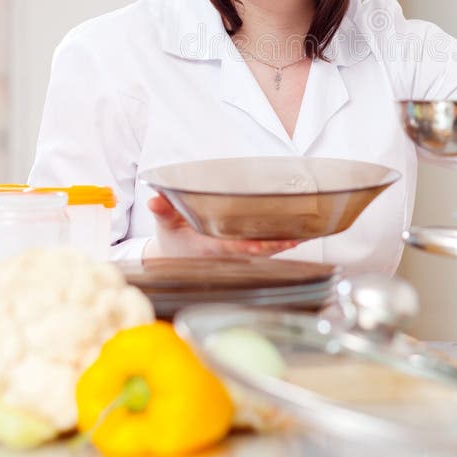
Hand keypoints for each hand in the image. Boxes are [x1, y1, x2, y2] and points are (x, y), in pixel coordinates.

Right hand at [143, 193, 299, 258]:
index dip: (244, 247)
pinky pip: (264, 250)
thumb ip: (162, 210)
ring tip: (302, 236)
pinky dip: (280, 244)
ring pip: (262, 253)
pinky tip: (298, 236)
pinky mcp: (242, 251)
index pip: (228, 248)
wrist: (174, 257)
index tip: (260, 245)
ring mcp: (234, 255)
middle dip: (273, 247)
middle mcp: (224, 254)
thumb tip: (154, 199)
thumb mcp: (164, 223)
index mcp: (206, 247)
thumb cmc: (171, 238)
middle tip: (294, 239)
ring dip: (281, 246)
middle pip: (252, 252)